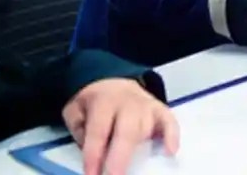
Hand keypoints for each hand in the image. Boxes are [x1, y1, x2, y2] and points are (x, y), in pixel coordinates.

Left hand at [62, 78, 178, 174]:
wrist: (111, 81)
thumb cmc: (93, 103)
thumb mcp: (74, 111)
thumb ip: (79, 131)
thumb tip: (91, 152)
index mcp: (103, 102)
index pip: (99, 131)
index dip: (94, 155)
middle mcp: (128, 103)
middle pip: (126, 131)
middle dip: (120, 158)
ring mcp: (147, 106)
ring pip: (146, 129)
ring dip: (141, 151)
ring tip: (136, 170)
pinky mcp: (160, 110)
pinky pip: (170, 122)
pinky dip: (172, 136)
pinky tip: (170, 151)